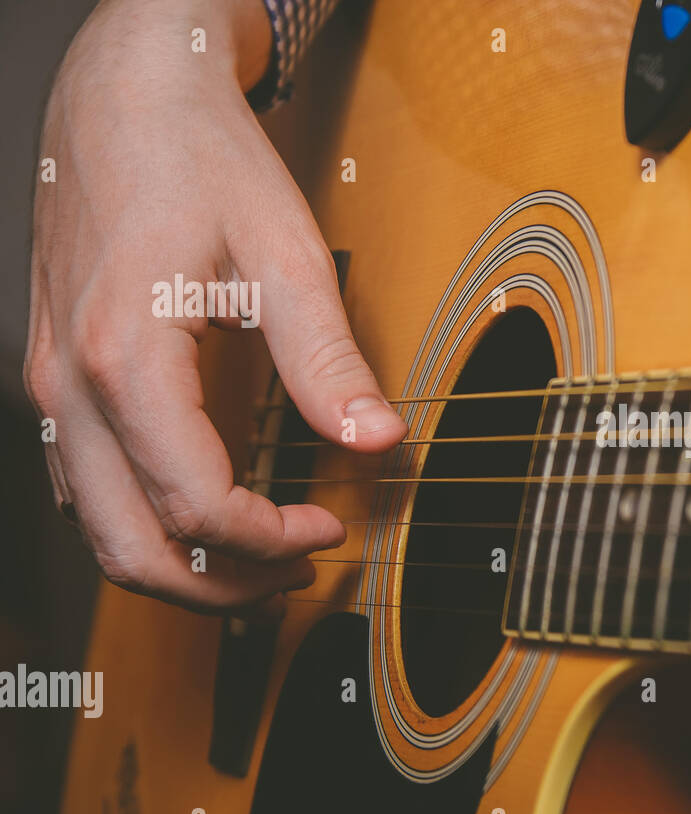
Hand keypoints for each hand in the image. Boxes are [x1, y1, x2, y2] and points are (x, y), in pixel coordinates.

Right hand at [24, 0, 405, 615]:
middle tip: (296, 572)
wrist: (125, 93)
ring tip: (259, 556)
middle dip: (222, 583)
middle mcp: (71, 384)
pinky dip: (144, 524)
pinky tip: (205, 511)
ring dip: (180, 565)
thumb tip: (377, 439)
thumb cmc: (198, 158)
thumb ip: (329, 361)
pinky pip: (83, 487)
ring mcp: (52, 384)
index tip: (328, 529)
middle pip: (132, 547)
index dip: (272, 538)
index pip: (197, 507)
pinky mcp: (57, 375)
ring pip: (97, 529)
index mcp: (127, 359)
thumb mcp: (284, 255)